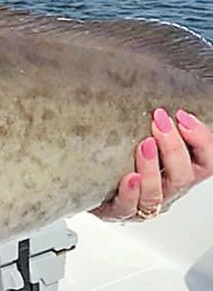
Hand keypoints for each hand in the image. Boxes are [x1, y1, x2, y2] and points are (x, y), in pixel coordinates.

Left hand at [92, 108, 212, 221]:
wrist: (89, 182)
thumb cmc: (122, 155)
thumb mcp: (142, 134)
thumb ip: (156, 120)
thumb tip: (154, 79)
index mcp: (180, 170)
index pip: (206, 161)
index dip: (202, 140)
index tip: (183, 116)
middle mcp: (167, 189)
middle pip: (183, 176)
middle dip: (173, 146)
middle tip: (159, 121)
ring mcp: (144, 202)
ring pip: (157, 194)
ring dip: (152, 168)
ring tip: (144, 145)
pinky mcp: (120, 211)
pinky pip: (128, 208)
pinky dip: (130, 193)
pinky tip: (129, 177)